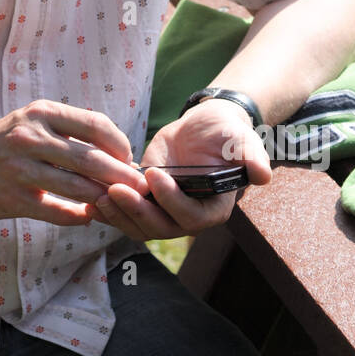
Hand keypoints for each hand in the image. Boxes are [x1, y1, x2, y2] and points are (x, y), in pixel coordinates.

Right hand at [0, 99, 147, 225]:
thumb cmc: (8, 140)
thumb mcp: (35, 120)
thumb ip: (71, 130)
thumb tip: (119, 152)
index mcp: (42, 113)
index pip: (96, 126)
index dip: (120, 144)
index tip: (127, 158)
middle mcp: (30, 138)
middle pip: (90, 159)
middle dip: (121, 176)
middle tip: (139, 188)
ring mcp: (19, 169)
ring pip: (77, 188)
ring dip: (103, 198)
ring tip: (118, 203)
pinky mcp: (12, 199)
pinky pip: (57, 211)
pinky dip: (78, 216)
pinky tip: (89, 216)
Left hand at [87, 98, 271, 241]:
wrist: (202, 128)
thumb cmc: (225, 133)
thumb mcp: (240, 141)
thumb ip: (251, 157)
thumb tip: (263, 176)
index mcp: (214, 208)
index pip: (192, 217)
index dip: (172, 201)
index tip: (154, 176)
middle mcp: (188, 217)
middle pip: (161, 227)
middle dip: (136, 212)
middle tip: (114, 191)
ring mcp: (165, 213)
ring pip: (140, 227)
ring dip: (119, 216)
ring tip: (99, 197)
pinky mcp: (145, 203)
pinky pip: (126, 216)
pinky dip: (110, 212)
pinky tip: (91, 202)